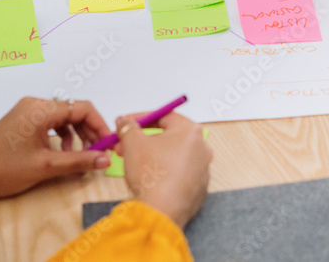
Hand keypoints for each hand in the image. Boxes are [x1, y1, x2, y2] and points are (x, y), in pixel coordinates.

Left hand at [0, 97, 111, 205]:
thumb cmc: (0, 169)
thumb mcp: (44, 167)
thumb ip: (78, 161)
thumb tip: (104, 160)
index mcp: (41, 109)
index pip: (82, 108)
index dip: (100, 125)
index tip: (109, 144)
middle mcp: (35, 105)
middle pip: (74, 110)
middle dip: (90, 131)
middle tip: (100, 152)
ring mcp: (27, 112)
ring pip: (63, 117)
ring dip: (77, 134)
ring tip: (83, 155)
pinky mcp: (21, 122)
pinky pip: (51, 122)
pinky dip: (63, 135)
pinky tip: (63, 152)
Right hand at [116, 112, 211, 227]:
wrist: (161, 212)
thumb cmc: (152, 174)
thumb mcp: (133, 143)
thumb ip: (128, 127)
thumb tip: (125, 121)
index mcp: (191, 132)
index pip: (164, 116)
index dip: (141, 118)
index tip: (127, 123)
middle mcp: (202, 148)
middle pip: (168, 137)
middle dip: (143, 140)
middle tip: (125, 146)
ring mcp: (203, 170)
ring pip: (173, 156)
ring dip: (153, 156)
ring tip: (134, 163)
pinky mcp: (199, 189)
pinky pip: (179, 175)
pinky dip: (164, 173)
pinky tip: (149, 181)